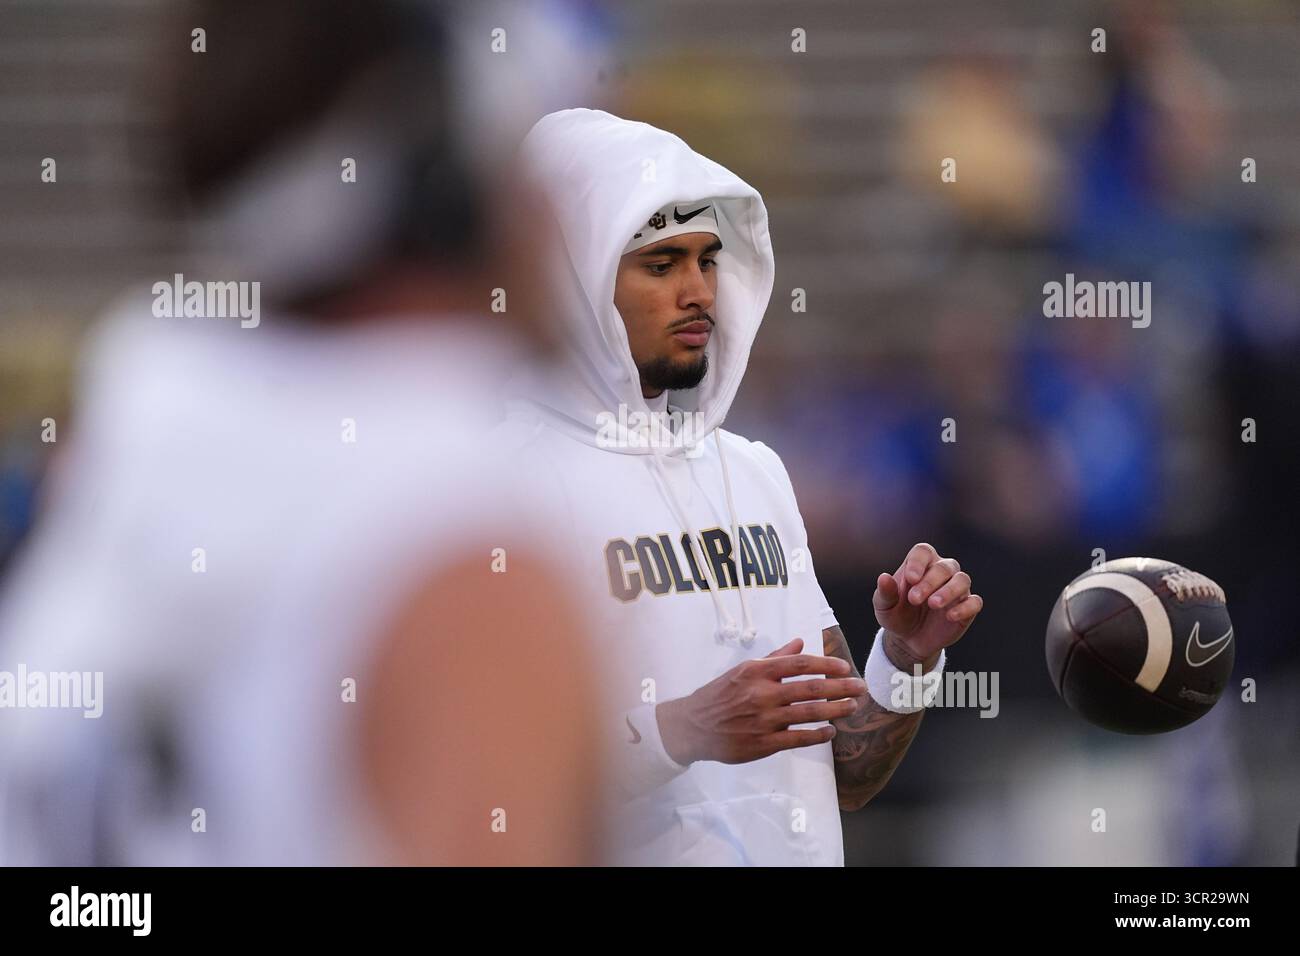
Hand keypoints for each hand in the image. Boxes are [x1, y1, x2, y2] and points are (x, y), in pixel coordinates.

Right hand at [656, 638, 865, 764]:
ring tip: (852, 707)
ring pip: (808, 713)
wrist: (693, 726)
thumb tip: (800, 643)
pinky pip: (797, 738)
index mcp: (757, 671)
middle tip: (860, 687)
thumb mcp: (743, 670)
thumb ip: (774, 658)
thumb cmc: (720, 695)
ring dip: (835, 710)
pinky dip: (817, 735)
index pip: (800, 664)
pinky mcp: (762, 744)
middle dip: (841, 687)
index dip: (826, 665)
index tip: (845, 668)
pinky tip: (830, 731)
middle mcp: (762, 693)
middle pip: (810, 688)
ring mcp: (763, 720)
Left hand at [873, 543, 982, 667]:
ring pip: (962, 580)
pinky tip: (950, 616)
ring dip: (949, 590)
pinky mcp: (967, 608)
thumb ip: (885, 592)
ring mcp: (957, 589)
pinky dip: (965, 607)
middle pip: (944, 567)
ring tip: (933, 604)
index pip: (924, 551)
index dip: (918, 562)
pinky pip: (975, 602)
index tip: (910, 579)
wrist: (909, 640)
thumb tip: (883, 577)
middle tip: (914, 599)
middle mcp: (942, 572)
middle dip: (929, 582)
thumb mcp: (884, 606)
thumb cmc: (896, 615)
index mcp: (920, 565)